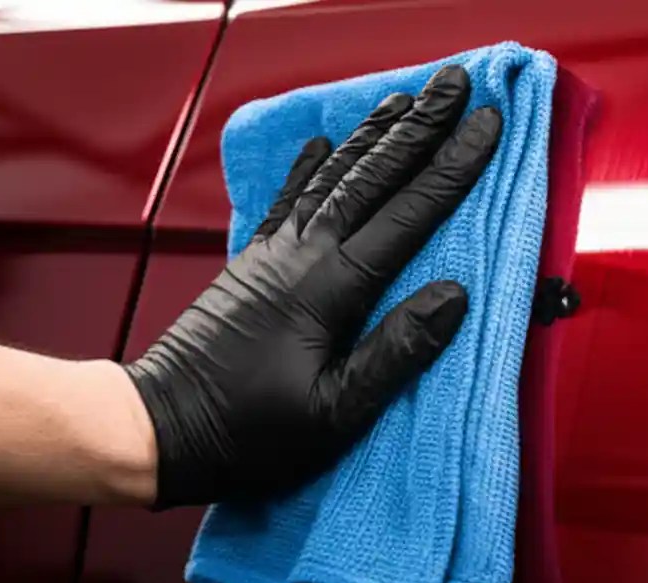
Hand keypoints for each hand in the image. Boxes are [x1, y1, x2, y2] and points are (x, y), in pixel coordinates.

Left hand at [126, 66, 501, 508]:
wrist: (162, 426)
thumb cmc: (252, 433)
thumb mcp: (337, 413)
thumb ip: (397, 352)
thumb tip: (454, 295)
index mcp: (331, 289)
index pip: (407, 215)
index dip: (451, 168)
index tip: (485, 126)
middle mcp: (301, 256)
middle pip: (371, 178)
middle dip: (417, 128)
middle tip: (453, 84)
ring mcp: (272, 254)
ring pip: (331, 178)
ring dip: (372, 136)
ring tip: (405, 101)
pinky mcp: (250, 264)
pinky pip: (287, 199)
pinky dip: (310, 167)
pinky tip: (322, 143)